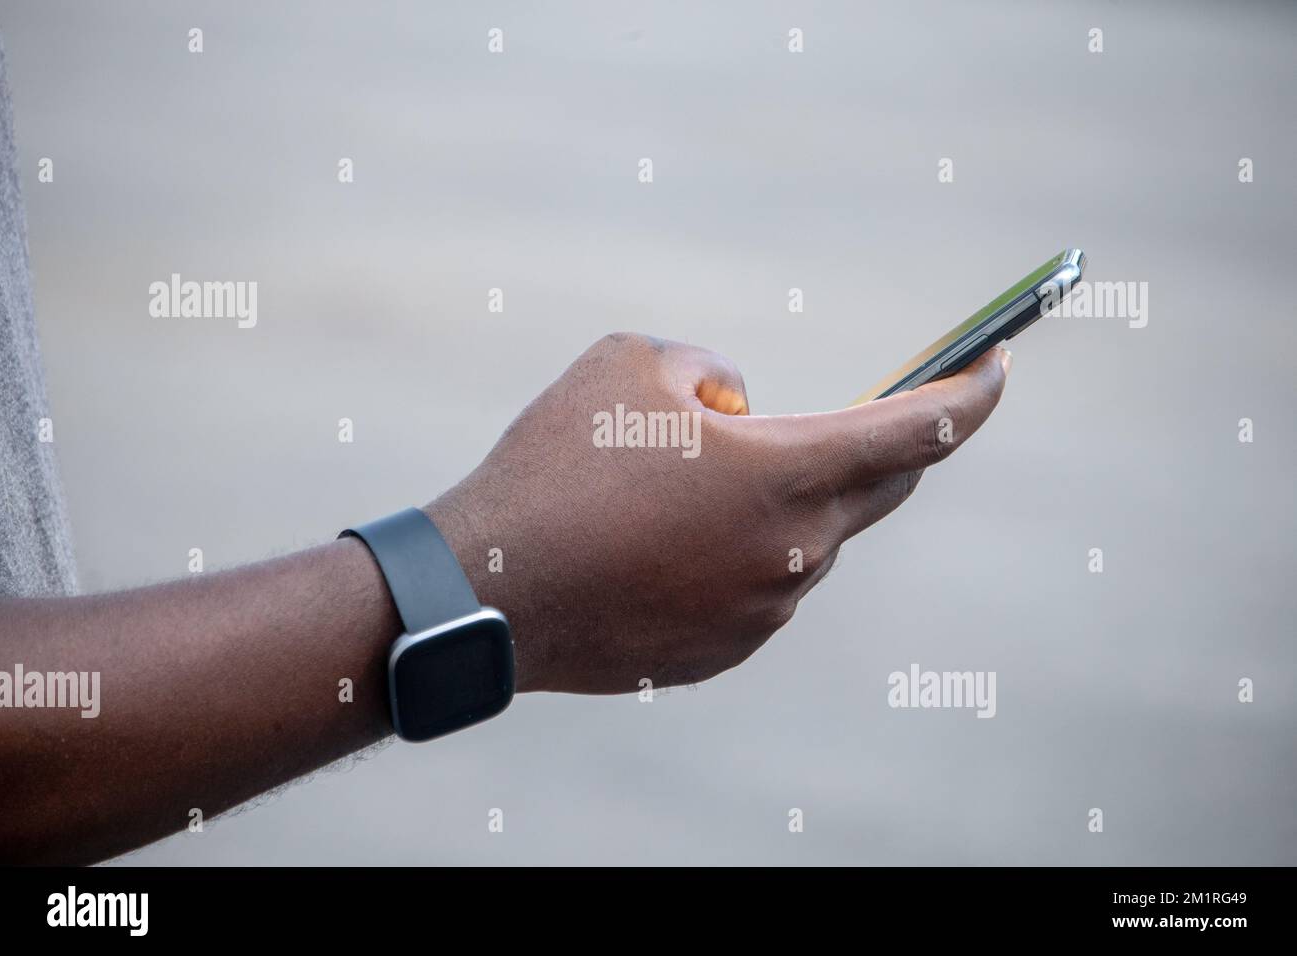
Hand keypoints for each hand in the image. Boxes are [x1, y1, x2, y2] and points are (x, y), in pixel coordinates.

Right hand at [427, 333, 1009, 693]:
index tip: (1001, 365)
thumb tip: (737, 402)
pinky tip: (674, 541)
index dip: (972, 391)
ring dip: (788, 501)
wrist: (488, 593)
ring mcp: (764, 613)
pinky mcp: (726, 651)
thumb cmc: (557, 466)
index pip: (921, 429)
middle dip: (887, 443)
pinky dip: (744, 553)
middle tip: (874, 412)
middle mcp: (796, 552)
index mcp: (788, 473)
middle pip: (879, 488)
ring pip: (811, 541)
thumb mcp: (630, 363)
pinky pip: (763, 589)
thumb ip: (709, 366)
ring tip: (703, 481)